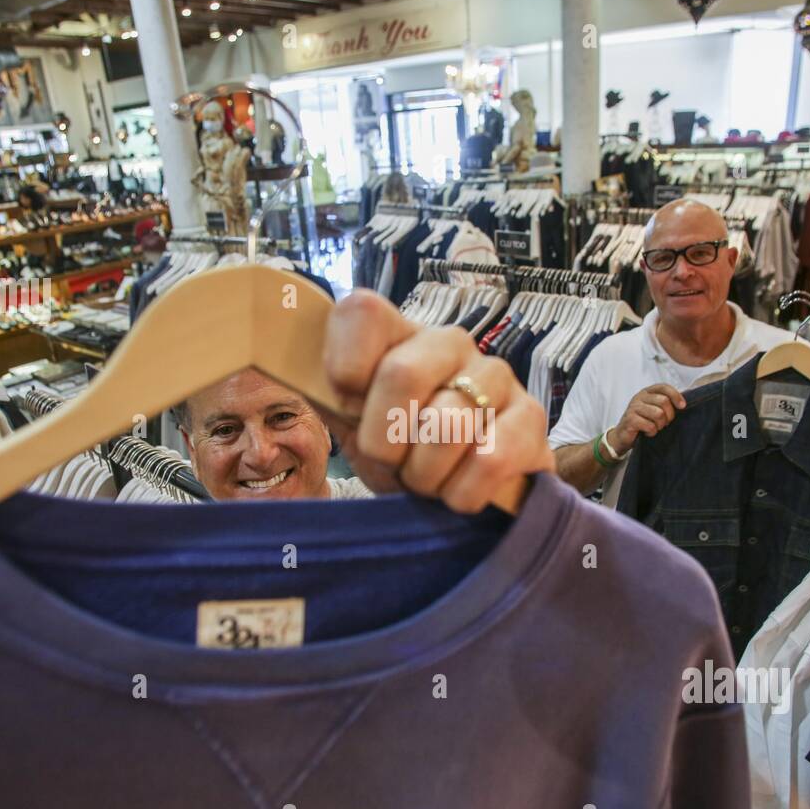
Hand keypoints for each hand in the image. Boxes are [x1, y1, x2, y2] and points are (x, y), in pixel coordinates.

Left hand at [321, 289, 554, 513]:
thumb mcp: (353, 424)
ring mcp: (496, 376)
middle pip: (401, 374)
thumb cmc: (400, 453)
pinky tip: (459, 493)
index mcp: (397, 335)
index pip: (361, 312)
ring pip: (445, 426)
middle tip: (390, 463)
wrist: (458, 496)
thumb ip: (324, 391)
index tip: (347, 405)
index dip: (345, 365)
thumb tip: (278, 357)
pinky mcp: (531, 418)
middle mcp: (449, 343)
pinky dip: (462, 493)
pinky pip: (490, 458)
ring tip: (427, 481)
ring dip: (424, 475)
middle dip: (384, 442)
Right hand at [610, 383, 687, 454]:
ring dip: (660, 425)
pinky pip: (650, 426)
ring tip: (656, 428)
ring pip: (658, 414)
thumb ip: (665, 403)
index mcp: (646, 392)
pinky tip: (647, 432)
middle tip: (665, 423)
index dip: (676, 395)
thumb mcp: (654, 409)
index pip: (664, 387)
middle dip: (669, 415)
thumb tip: (683, 402)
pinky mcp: (630, 420)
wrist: (623, 436)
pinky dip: (652, 432)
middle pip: (664, 401)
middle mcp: (639, 397)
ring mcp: (633, 407)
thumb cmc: (642, 422)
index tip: (682, 406)